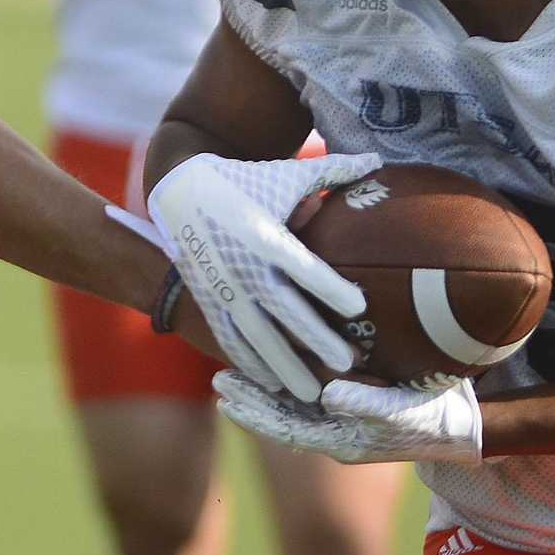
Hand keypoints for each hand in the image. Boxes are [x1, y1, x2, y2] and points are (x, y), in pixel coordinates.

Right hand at [143, 152, 381, 401]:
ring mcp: (222, 287)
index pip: (302, 264)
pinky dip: (251, 363)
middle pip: (283, 308)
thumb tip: (379, 160)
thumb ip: (333, 171)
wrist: (175, 188)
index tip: (358, 307)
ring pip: (256, 335)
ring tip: (315, 394)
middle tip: (347, 362)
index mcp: (264, 232)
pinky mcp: (208, 299)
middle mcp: (242, 264)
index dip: (329, 286)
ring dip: (285, 365)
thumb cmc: (242, 180)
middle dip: (314, 337)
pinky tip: (275, 384)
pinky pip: (230, 338)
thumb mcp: (284, 173)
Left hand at [213, 371, 484, 464]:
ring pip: (291, 409)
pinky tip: (270, 369)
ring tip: (232, 374)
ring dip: (262, 392)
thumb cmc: (434, 417)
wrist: (462, 425)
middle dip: (249, 400)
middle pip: (281, 419)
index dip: (254, 413)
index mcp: (341, 442)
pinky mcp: (352, 410)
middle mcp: (335, 436)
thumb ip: (366, 404)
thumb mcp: (403, 410)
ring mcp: (342, 424)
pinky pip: (309, 400)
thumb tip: (327, 395)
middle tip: (217, 379)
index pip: (285, 428)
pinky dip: (286, 386)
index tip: (225, 397)